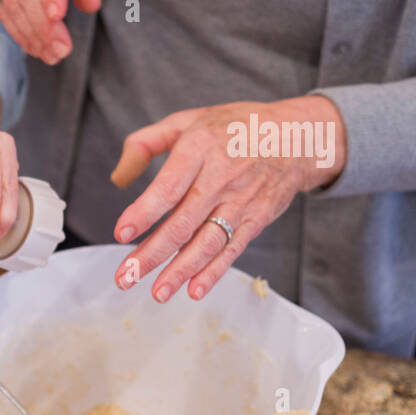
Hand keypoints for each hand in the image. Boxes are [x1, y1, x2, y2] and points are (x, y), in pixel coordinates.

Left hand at [110, 96, 346, 300]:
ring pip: (207, 242)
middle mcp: (221, 177)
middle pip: (183, 223)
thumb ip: (145, 144)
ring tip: (156, 293)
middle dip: (151, 255)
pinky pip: (233, 249)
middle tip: (124, 277)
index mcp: (200, 148)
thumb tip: (118, 179)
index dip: (144, 212)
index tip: (121, 233)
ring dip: (180, 272)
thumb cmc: (233, 128)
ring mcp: (242, 201)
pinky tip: (194, 290)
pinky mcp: (257, 219)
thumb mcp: (187, 121)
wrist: (298, 136)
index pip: (168, 187)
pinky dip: (214, 272)